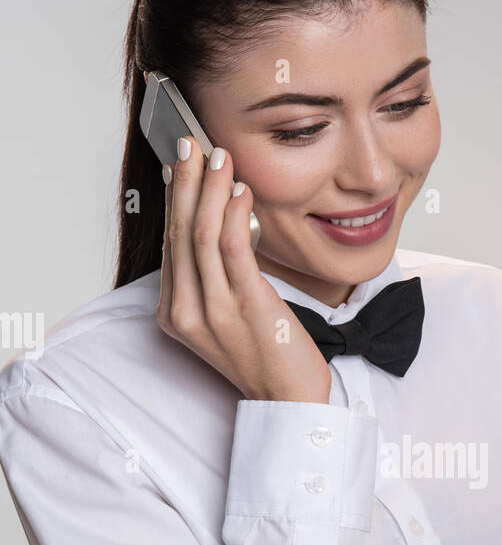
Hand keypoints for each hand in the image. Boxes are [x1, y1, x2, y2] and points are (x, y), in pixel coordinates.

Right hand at [157, 135, 331, 402]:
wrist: (288, 401)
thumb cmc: (265, 358)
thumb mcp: (226, 319)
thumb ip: (214, 281)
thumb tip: (218, 225)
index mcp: (176, 314)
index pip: (170, 244)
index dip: (175, 200)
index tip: (182, 166)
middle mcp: (188, 312)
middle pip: (179, 233)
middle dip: (185, 183)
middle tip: (191, 144)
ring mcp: (214, 312)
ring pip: (202, 235)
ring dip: (211, 190)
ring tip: (219, 157)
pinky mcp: (246, 307)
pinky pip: (233, 250)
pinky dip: (235, 215)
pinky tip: (242, 191)